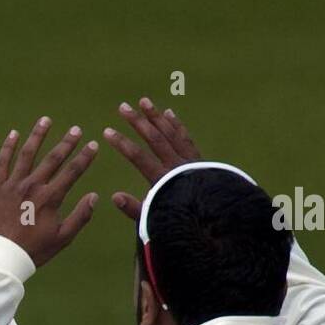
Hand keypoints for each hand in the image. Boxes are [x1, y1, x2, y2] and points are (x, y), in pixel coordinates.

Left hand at [0, 117, 98, 267]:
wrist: (2, 257)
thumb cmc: (35, 250)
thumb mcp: (63, 238)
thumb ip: (80, 216)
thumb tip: (95, 196)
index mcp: (50, 198)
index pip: (72, 172)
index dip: (84, 157)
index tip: (93, 144)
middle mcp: (32, 187)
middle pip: (52, 158)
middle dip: (66, 142)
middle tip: (75, 129)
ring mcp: (13, 185)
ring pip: (27, 154)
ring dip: (38, 135)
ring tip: (46, 120)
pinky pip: (2, 163)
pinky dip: (8, 147)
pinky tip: (14, 133)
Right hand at [102, 97, 200, 219]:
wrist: (217, 220)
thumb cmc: (184, 222)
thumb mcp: (155, 219)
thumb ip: (134, 209)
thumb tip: (114, 197)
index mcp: (163, 180)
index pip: (138, 157)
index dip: (122, 143)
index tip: (107, 132)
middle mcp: (177, 165)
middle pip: (155, 138)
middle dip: (137, 121)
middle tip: (122, 107)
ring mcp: (189, 160)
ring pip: (171, 133)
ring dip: (156, 116)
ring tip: (144, 101)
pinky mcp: (199, 160)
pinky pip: (186, 138)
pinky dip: (177, 125)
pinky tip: (169, 113)